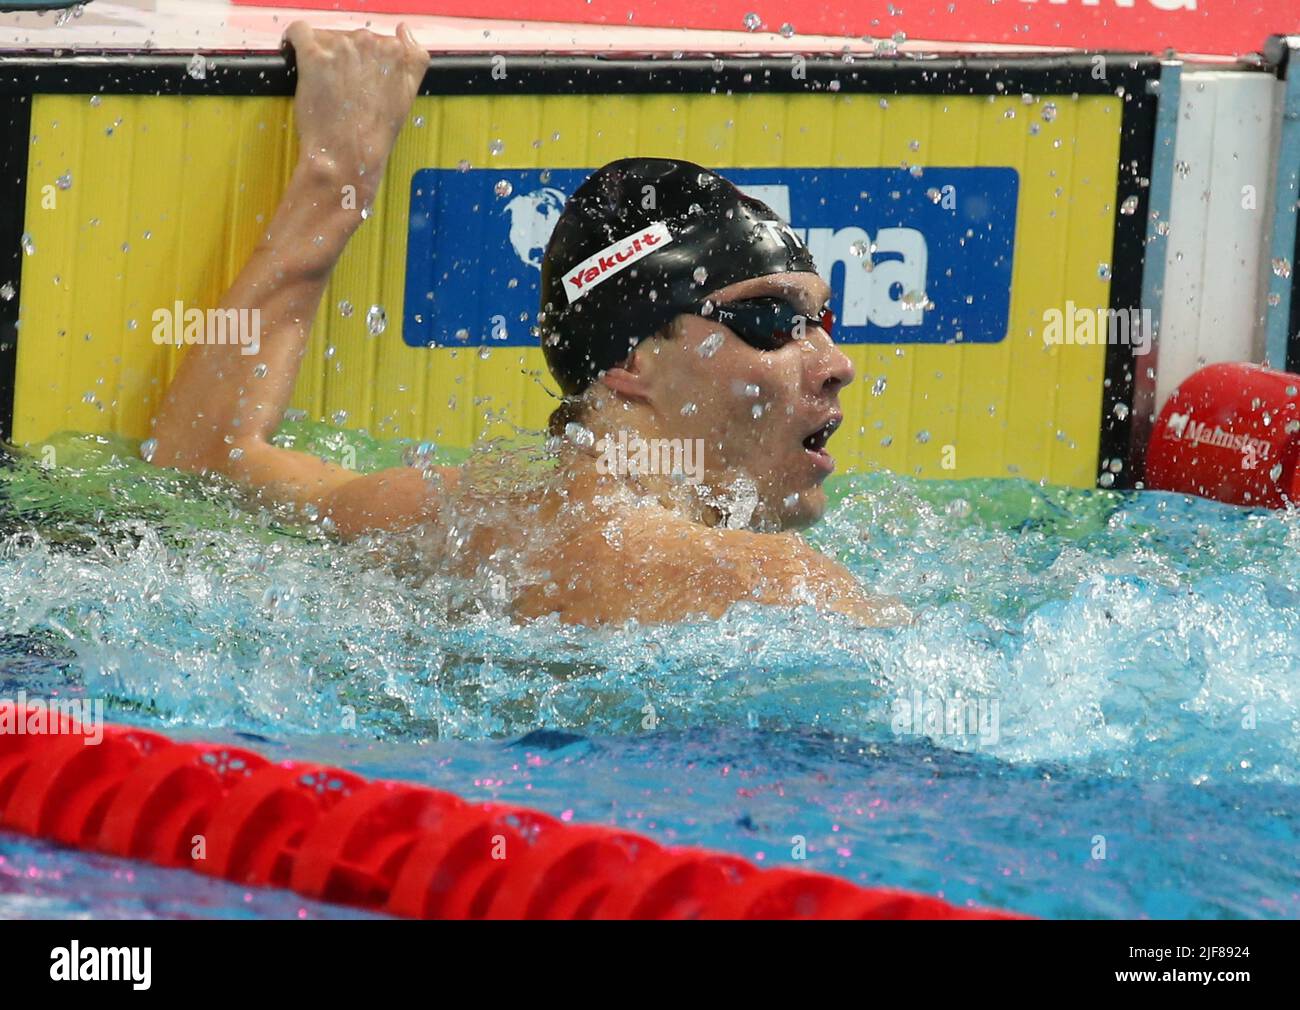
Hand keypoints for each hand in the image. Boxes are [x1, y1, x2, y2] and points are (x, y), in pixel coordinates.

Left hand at [283, 21, 428, 211]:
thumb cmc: (374, 137)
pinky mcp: (314, 54)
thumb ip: (412, 62)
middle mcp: (374, 45)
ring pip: (328, 37)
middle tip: (344, 91)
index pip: (384, 40)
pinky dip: (295, 41)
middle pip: (355, 38)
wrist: (347, 160)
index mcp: (399, 56)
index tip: (365, 79)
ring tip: (325, 87)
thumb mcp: (406, 98)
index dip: (371, 61)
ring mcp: (344, 48)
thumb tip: (403, 29)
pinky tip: (299, 59)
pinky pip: (299, 32)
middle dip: (348, 59)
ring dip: (324, 56)